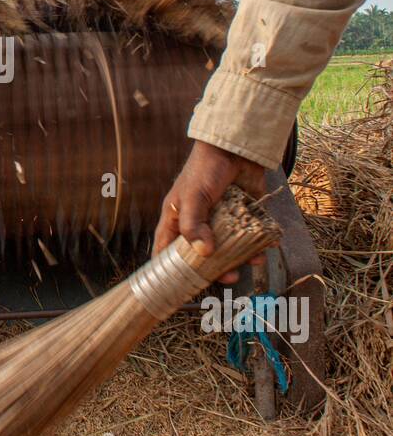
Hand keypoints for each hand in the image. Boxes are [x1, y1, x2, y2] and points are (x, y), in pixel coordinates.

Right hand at [152, 140, 265, 283]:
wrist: (236, 147)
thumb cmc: (205, 169)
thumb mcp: (194, 196)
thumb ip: (194, 225)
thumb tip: (205, 253)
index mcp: (177, 220)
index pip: (168, 251)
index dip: (171, 271)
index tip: (180, 288)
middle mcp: (198, 224)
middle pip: (202, 257)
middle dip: (216, 270)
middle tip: (229, 278)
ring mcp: (221, 221)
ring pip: (228, 249)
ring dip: (241, 258)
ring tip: (254, 262)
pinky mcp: (242, 216)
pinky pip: (249, 236)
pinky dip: (258, 244)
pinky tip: (267, 247)